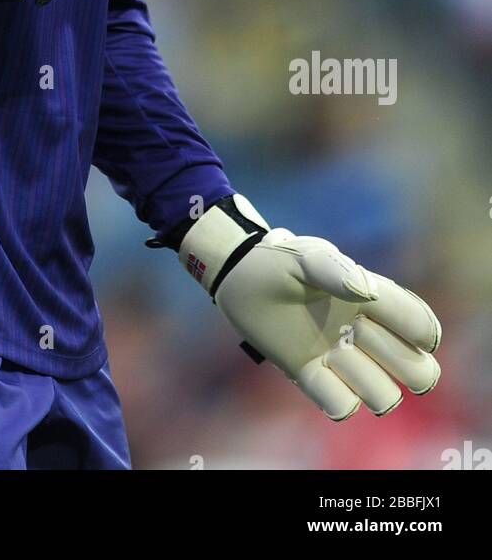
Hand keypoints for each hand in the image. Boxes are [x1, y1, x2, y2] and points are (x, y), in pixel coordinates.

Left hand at [179, 194, 441, 420]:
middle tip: (375, 351)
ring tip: (340, 359)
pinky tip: (318, 374)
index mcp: (369, 298)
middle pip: (412, 367)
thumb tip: (366, 292)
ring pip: (382, 393)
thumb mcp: (303, 257)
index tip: (416, 335)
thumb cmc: (276, 260)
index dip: (423, 331)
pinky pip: (340, 403)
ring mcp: (337, 355)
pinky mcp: (309, 374)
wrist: (237, 276)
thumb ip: (334, 270)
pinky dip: (338, 400)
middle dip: (410, 369)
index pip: (415, 320)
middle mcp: (361, 331)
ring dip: (370, 386)